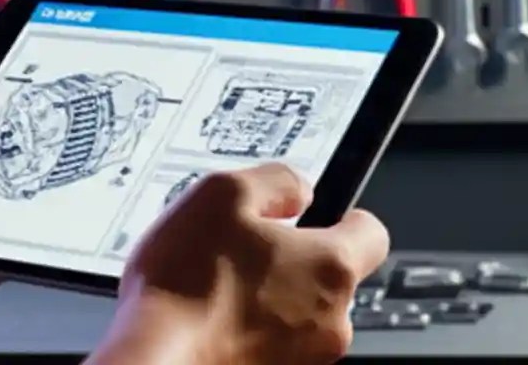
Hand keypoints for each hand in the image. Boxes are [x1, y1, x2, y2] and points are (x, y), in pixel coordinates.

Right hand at [90, 163, 389, 364]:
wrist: (154, 363)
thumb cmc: (185, 289)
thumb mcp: (222, 194)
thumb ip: (276, 181)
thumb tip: (295, 189)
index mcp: (330, 266)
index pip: (372, 232)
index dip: (343, 216)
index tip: (318, 214)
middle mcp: (331, 320)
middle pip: (331, 275)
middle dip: (294, 259)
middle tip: (246, 248)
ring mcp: (305, 358)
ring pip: (300, 311)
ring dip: (269, 296)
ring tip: (217, 284)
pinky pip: (275, 343)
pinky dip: (251, 329)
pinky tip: (211, 315)